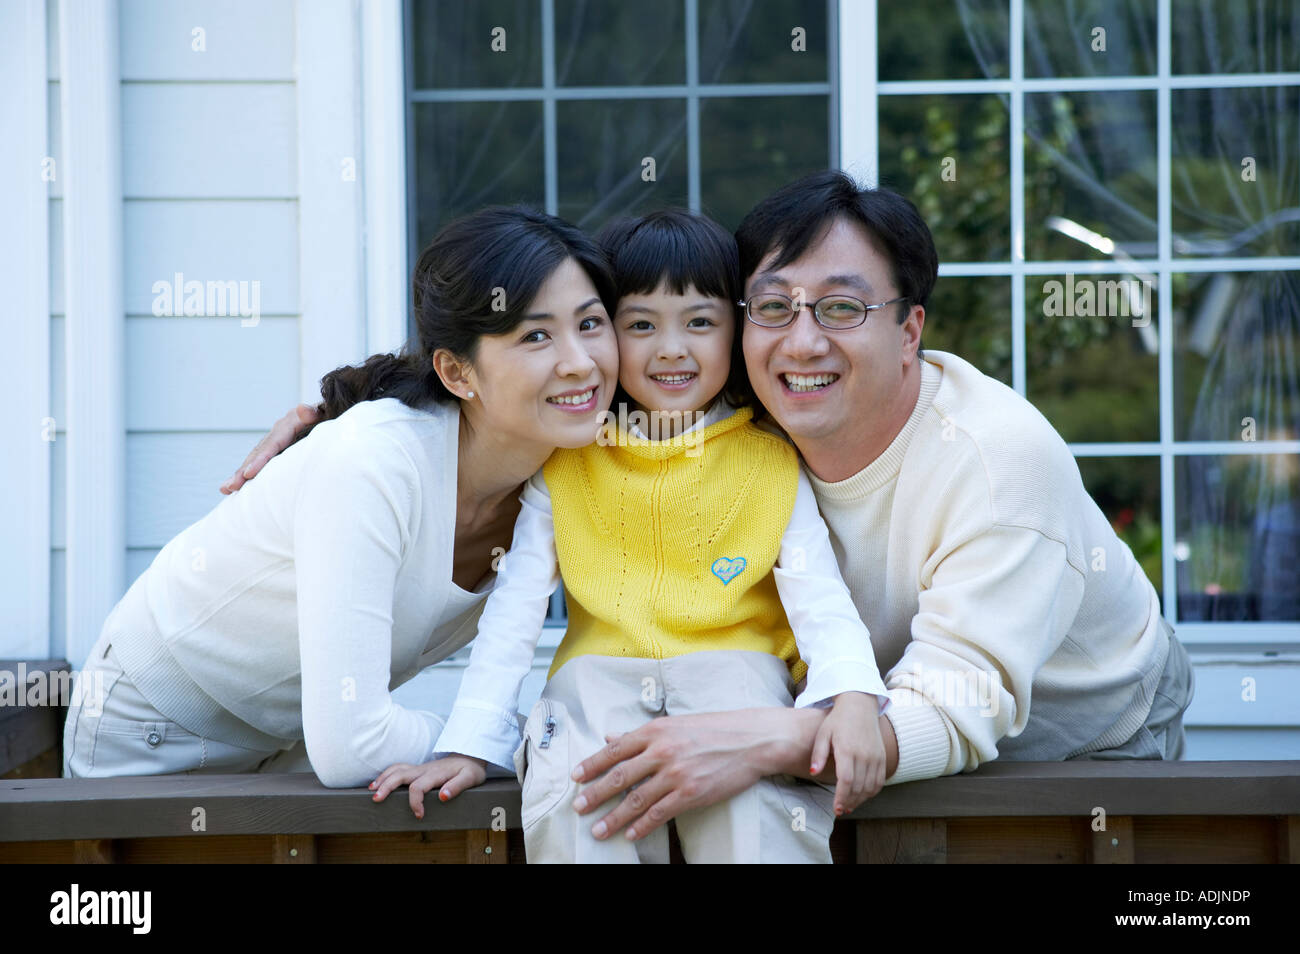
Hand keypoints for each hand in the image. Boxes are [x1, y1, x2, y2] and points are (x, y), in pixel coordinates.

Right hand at [219, 402, 321, 493]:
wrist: (331, 412)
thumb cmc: (331, 416)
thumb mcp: (324, 413)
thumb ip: (313, 413)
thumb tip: (303, 409)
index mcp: (289, 424)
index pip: (272, 444)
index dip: (260, 460)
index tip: (249, 474)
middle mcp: (278, 432)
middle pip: (258, 453)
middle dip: (243, 471)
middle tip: (230, 488)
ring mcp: (275, 440)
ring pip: (255, 458)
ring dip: (240, 474)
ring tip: (226, 489)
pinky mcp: (277, 449)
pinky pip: (260, 461)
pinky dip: (248, 473)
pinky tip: (237, 487)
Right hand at [368, 755, 486, 819]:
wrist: (470, 756)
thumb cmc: (470, 770)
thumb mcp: (470, 779)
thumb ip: (457, 787)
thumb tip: (443, 796)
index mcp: (436, 773)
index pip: (418, 787)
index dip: (415, 802)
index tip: (419, 815)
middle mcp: (425, 769)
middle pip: (401, 775)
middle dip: (387, 786)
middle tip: (377, 799)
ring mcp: (420, 768)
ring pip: (397, 769)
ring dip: (383, 779)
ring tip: (372, 790)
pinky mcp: (418, 769)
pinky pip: (399, 768)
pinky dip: (387, 774)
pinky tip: (379, 782)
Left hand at [568, 707, 815, 841]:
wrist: (751, 740)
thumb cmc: (713, 729)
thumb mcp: (674, 724)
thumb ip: (641, 734)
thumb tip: (611, 737)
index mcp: (655, 731)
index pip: (615, 749)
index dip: (592, 764)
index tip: (575, 777)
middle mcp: (662, 751)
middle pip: (619, 776)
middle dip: (595, 794)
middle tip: (578, 808)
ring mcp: (676, 773)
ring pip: (636, 799)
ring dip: (614, 818)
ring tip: (598, 830)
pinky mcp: (691, 793)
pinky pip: (660, 813)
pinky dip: (642, 826)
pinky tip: (631, 835)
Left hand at [810, 692, 886, 815]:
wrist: (859, 706)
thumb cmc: (838, 720)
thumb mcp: (823, 734)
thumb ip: (819, 754)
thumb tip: (813, 773)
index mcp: (847, 749)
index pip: (846, 781)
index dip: (842, 797)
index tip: (836, 808)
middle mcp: (864, 755)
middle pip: (859, 787)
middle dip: (850, 802)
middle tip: (841, 810)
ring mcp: (876, 756)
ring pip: (871, 787)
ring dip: (860, 800)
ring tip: (850, 805)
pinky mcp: (882, 757)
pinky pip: (880, 781)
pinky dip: (872, 792)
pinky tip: (862, 796)